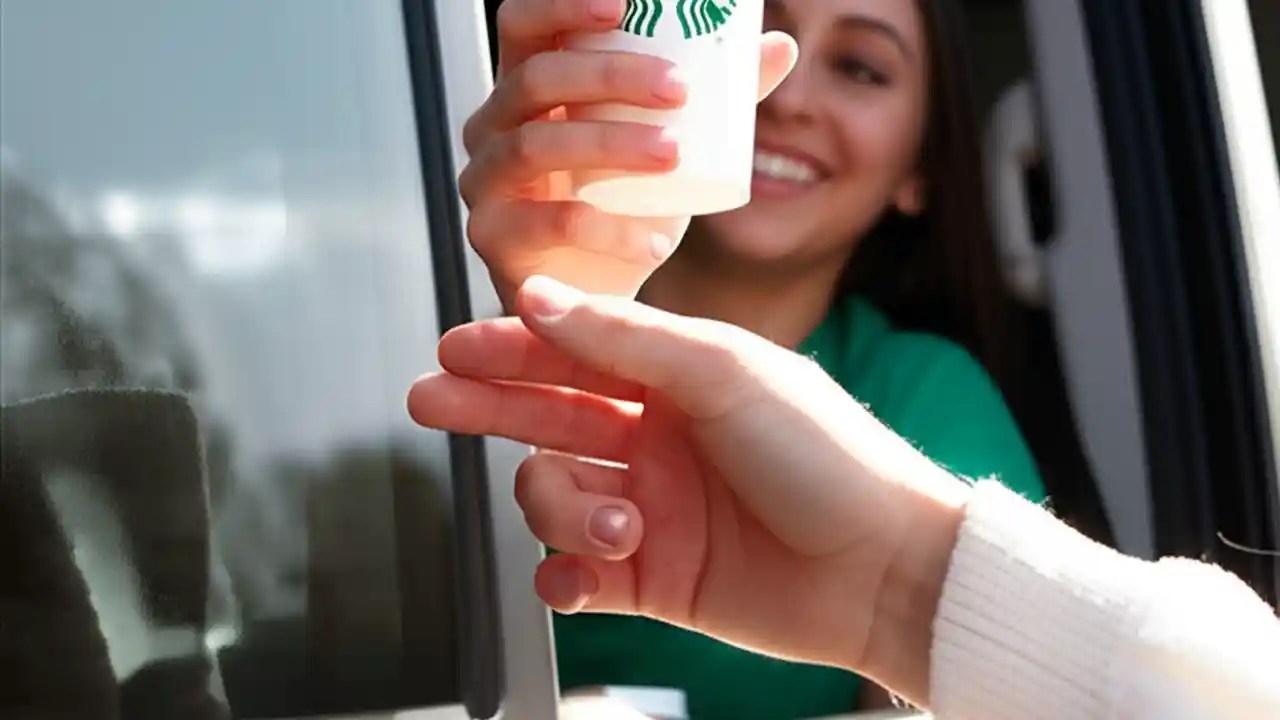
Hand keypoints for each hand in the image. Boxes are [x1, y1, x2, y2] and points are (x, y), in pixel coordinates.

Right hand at [408, 277, 969, 703]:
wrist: (886, 566)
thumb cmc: (825, 454)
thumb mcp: (724, 371)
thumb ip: (625, 338)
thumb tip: (539, 297)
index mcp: (675, 380)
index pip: (572, 355)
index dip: (509, 349)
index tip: (453, 349)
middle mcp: (656, 440)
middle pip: (545, 418)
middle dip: (487, 408)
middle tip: (430, 401)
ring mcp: (652, 510)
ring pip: (555, 499)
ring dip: (564, 511)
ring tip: (615, 527)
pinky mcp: (655, 579)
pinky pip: (577, 576)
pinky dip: (566, 578)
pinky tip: (580, 575)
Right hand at [461, 0, 796, 306]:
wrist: (600, 288)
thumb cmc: (626, 201)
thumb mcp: (670, 141)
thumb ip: (718, 98)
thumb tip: (780, 47)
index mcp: (527, 86)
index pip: (522, 23)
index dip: (560, 4)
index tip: (624, 5)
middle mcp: (493, 126)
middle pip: (535, 78)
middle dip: (610, 76)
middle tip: (680, 90)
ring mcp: (484, 183)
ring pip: (534, 146)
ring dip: (610, 144)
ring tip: (674, 155)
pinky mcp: (492, 238)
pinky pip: (545, 224)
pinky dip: (605, 229)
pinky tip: (654, 239)